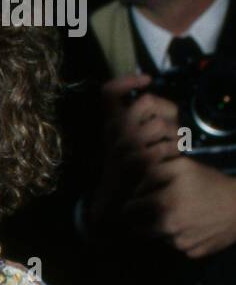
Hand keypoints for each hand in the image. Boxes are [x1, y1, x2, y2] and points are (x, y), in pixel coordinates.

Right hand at [86, 74, 181, 226]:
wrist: (119, 204)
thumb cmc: (128, 170)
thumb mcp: (127, 141)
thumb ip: (137, 118)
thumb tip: (150, 94)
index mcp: (109, 125)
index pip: (108, 92)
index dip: (126, 80)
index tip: (145, 80)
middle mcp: (114, 132)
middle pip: (146, 101)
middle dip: (165, 112)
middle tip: (168, 129)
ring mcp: (126, 146)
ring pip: (161, 124)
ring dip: (174, 133)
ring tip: (171, 148)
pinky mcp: (140, 161)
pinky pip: (167, 142)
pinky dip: (176, 148)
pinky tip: (173, 159)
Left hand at [123, 156, 235, 258]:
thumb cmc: (210, 183)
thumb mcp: (181, 167)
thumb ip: (152, 173)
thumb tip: (135, 191)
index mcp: (163, 204)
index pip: (129, 209)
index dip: (133, 203)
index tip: (140, 200)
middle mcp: (168, 227)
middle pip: (138, 227)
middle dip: (141, 218)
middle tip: (156, 209)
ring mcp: (181, 243)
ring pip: (157, 237)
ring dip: (160, 228)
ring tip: (177, 215)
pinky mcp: (193, 253)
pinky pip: (176, 246)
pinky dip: (179, 237)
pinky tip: (190, 225)